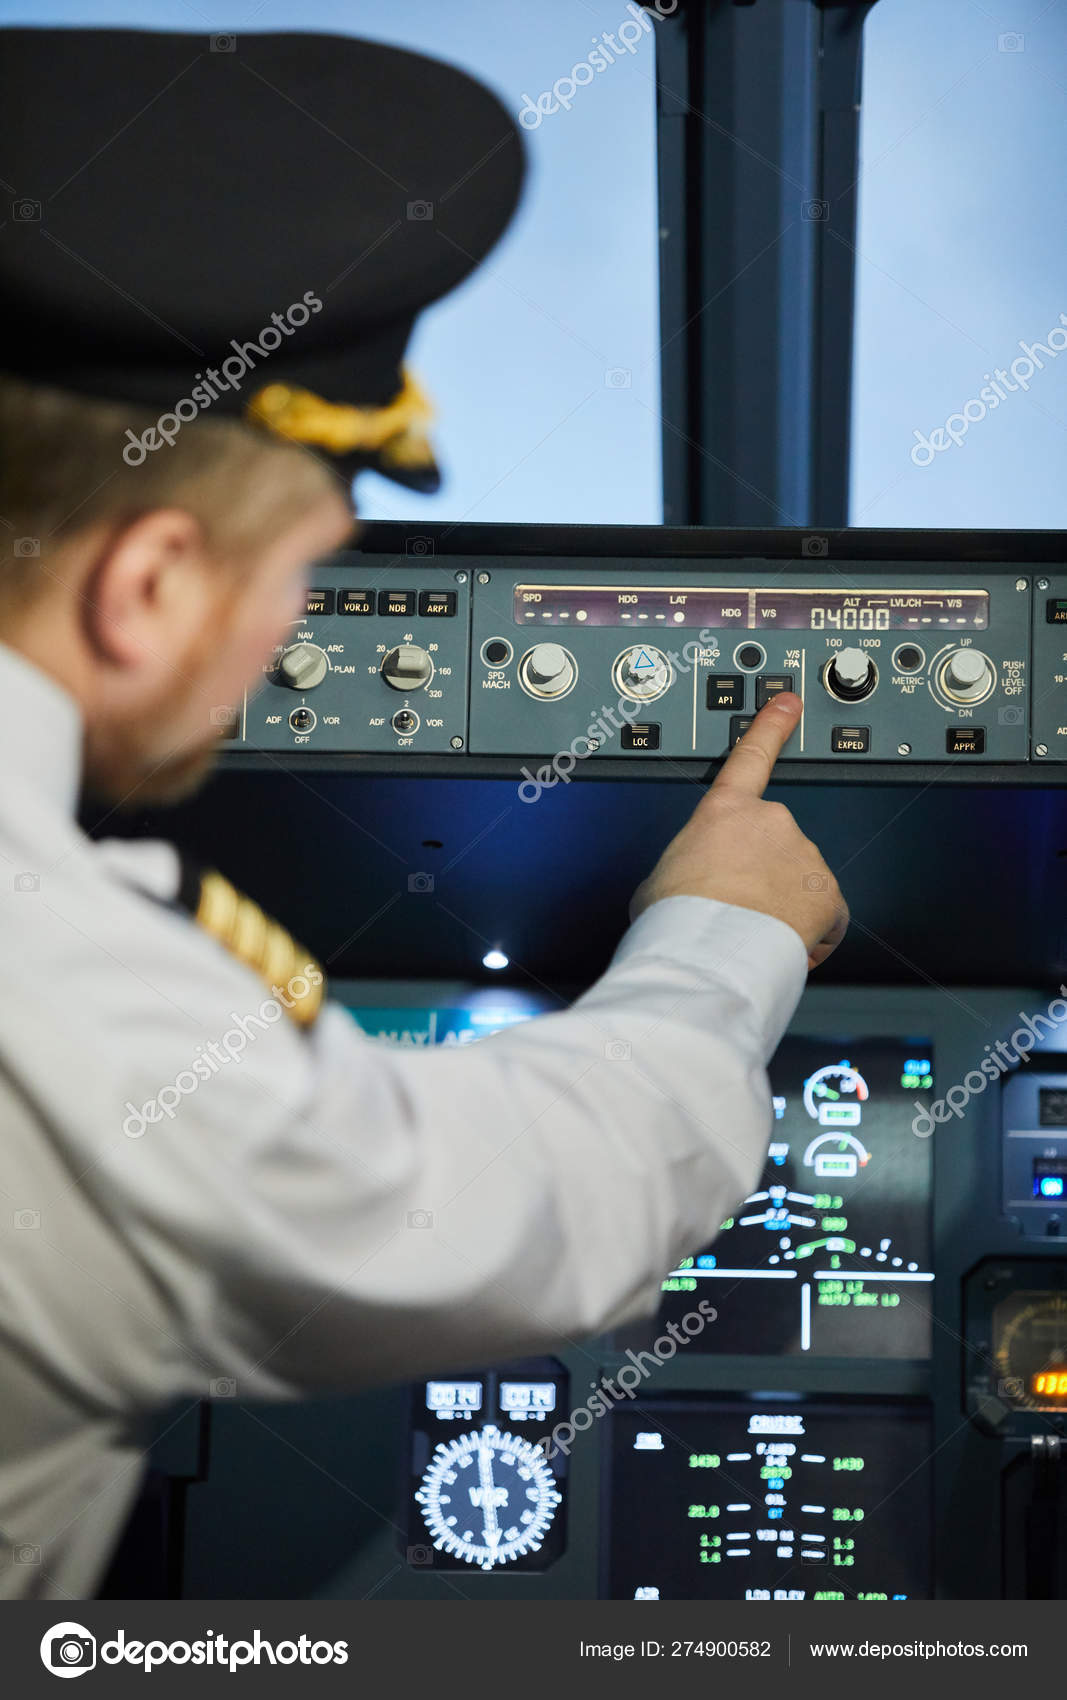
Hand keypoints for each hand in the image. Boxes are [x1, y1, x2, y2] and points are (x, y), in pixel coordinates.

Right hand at [629, 692, 847, 968]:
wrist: (707, 950)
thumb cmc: (676, 917)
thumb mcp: (660, 876)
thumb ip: (688, 863)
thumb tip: (691, 881)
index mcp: (724, 811)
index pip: (751, 756)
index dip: (771, 726)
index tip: (788, 703)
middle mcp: (771, 823)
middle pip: (775, 845)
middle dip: (762, 876)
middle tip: (737, 907)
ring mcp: (805, 856)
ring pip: (799, 883)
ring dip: (783, 907)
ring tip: (752, 931)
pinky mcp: (828, 894)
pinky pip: (826, 916)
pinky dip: (810, 933)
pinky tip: (784, 943)